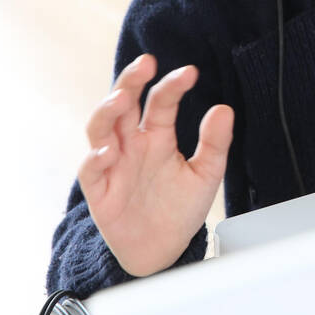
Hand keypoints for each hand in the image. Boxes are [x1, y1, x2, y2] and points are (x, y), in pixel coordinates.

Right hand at [78, 53, 233, 276]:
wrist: (161, 251)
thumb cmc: (179, 209)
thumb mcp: (206, 175)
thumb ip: (214, 144)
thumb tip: (224, 109)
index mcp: (157, 135)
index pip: (160, 101)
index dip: (173, 85)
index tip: (191, 73)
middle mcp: (132, 144)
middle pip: (123, 102)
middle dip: (130, 80)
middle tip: (145, 62)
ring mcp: (113, 164)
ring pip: (100, 128)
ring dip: (107, 111)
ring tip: (121, 99)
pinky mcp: (100, 191)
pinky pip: (90, 170)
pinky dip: (95, 158)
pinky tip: (108, 150)